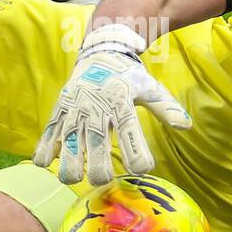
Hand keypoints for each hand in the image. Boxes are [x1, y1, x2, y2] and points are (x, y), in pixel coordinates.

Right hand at [33, 24, 190, 185]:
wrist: (99, 53)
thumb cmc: (128, 77)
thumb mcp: (150, 88)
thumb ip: (167, 108)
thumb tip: (186, 126)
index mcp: (121, 101)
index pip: (130, 132)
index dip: (137, 158)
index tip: (142, 169)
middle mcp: (96, 107)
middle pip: (95, 149)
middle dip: (100, 173)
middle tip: (105, 178)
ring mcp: (73, 111)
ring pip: (66, 150)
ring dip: (70, 170)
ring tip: (77, 173)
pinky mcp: (57, 113)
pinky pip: (45, 139)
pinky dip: (45, 154)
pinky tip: (53, 160)